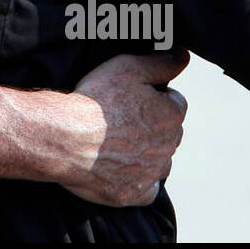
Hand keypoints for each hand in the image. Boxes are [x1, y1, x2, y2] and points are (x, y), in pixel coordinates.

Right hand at [60, 50, 188, 206]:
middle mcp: (168, 146)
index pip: (175, 101)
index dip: (154, 95)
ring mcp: (151, 172)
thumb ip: (160, 62)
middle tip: (121, 116)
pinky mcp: (134, 193)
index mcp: (171, 115)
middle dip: (153, 124)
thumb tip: (184, 56)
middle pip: (168, 132)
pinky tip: (122, 168)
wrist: (65, 138)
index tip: (132, 95)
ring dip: (148, 152)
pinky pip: (147, 189)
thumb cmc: (95, 101)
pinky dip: (140, 180)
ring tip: (117, 142)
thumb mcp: (127, 67)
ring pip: (160, 160)